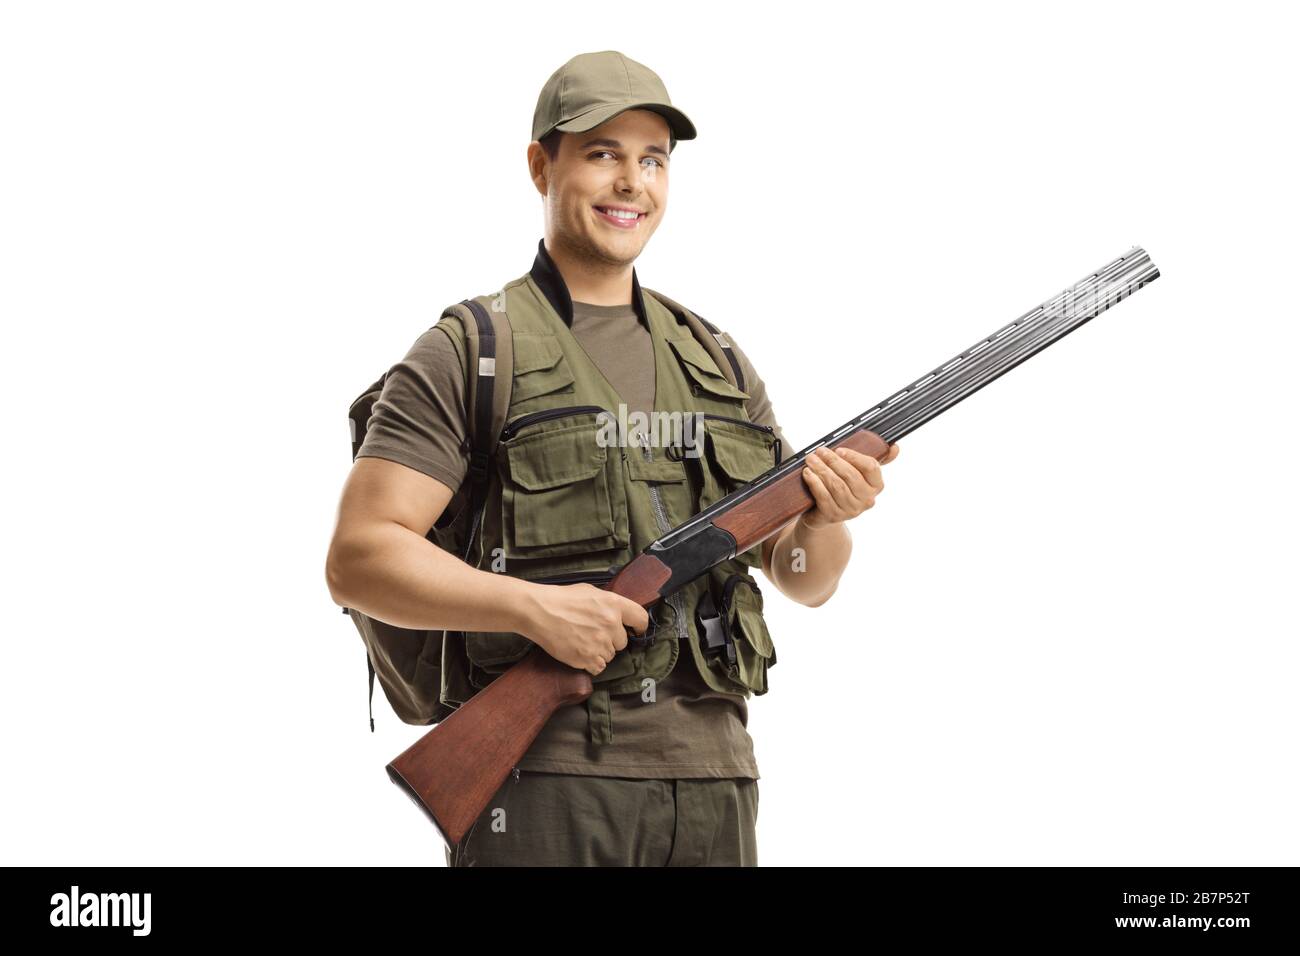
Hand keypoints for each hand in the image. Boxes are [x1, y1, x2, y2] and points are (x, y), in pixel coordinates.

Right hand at [521, 582, 648, 675]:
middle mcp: (611, 623)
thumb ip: (608, 603)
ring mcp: (600, 642)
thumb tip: (619, 614)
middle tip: (593, 634)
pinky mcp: (587, 657)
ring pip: (610, 655)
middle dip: (611, 640)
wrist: (539, 611)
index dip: (639, 627)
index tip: (635, 631)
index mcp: (613, 604)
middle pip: (622, 642)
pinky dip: (591, 664)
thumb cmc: (561, 599)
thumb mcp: (591, 591)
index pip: (641, 618)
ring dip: (600, 652)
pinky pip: (599, 667)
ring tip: (583, 642)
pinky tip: (581, 654)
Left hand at [799, 442, 898, 530]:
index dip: (855, 457)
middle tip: (819, 451)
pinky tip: (808, 474)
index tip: (839, 450)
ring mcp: (851, 510)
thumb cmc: (842, 486)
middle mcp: (867, 499)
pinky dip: (815, 483)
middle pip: (850, 476)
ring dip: (822, 470)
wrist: (823, 512)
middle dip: (833, 461)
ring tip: (811, 460)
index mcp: (876, 485)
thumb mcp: (857, 472)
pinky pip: (824, 496)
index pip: (871, 468)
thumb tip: (895, 448)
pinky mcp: (834, 516)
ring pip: (836, 485)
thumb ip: (874, 459)